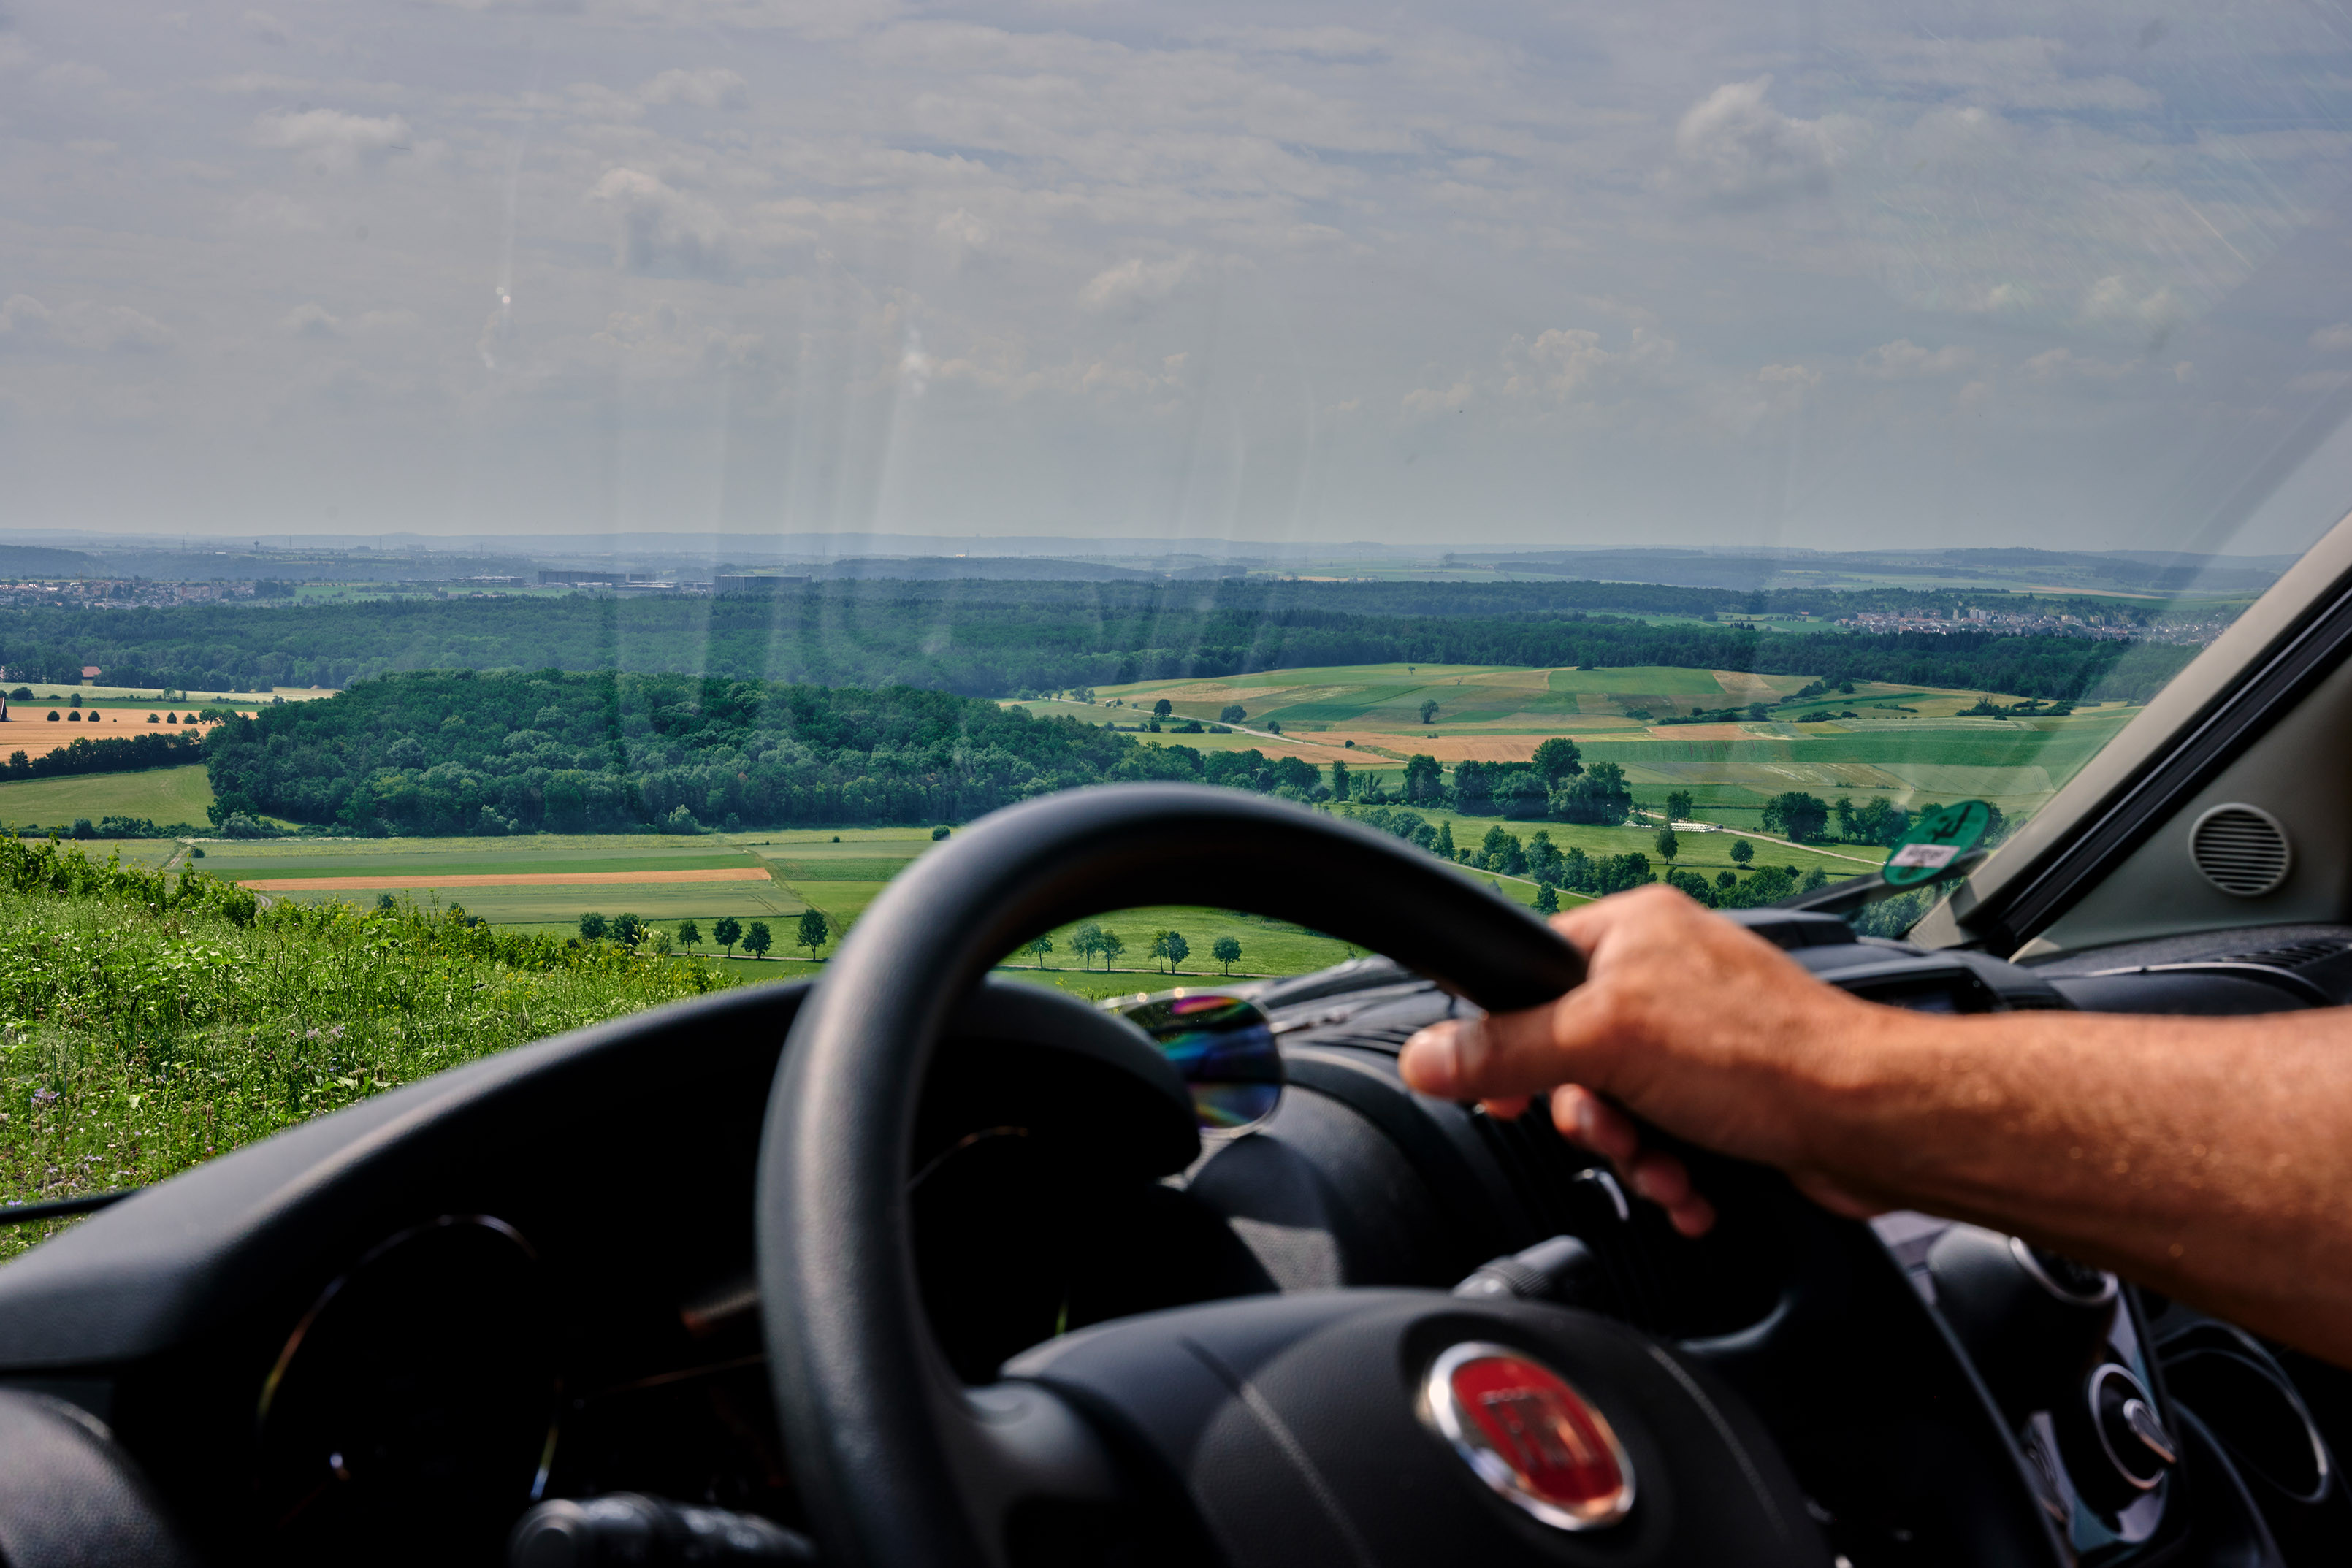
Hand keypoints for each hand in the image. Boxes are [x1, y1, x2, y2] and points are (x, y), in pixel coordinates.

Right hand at [1398, 884, 1880, 1234]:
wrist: (1869, 1122)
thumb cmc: (1762, 1056)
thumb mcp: (1603, 1042)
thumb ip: (1506, 1049)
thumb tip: (1425, 1056)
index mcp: (1630, 931)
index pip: (1526, 975)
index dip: (1508, 1040)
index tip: (1503, 1089)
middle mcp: (1664, 975)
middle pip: (1568, 1055)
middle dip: (1588, 1116)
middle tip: (1610, 1128)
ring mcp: (1698, 1037)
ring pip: (1616, 1107)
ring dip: (1633, 1154)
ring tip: (1664, 1165)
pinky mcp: (1728, 1095)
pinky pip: (1665, 1137)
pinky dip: (1671, 1173)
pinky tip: (1691, 1187)